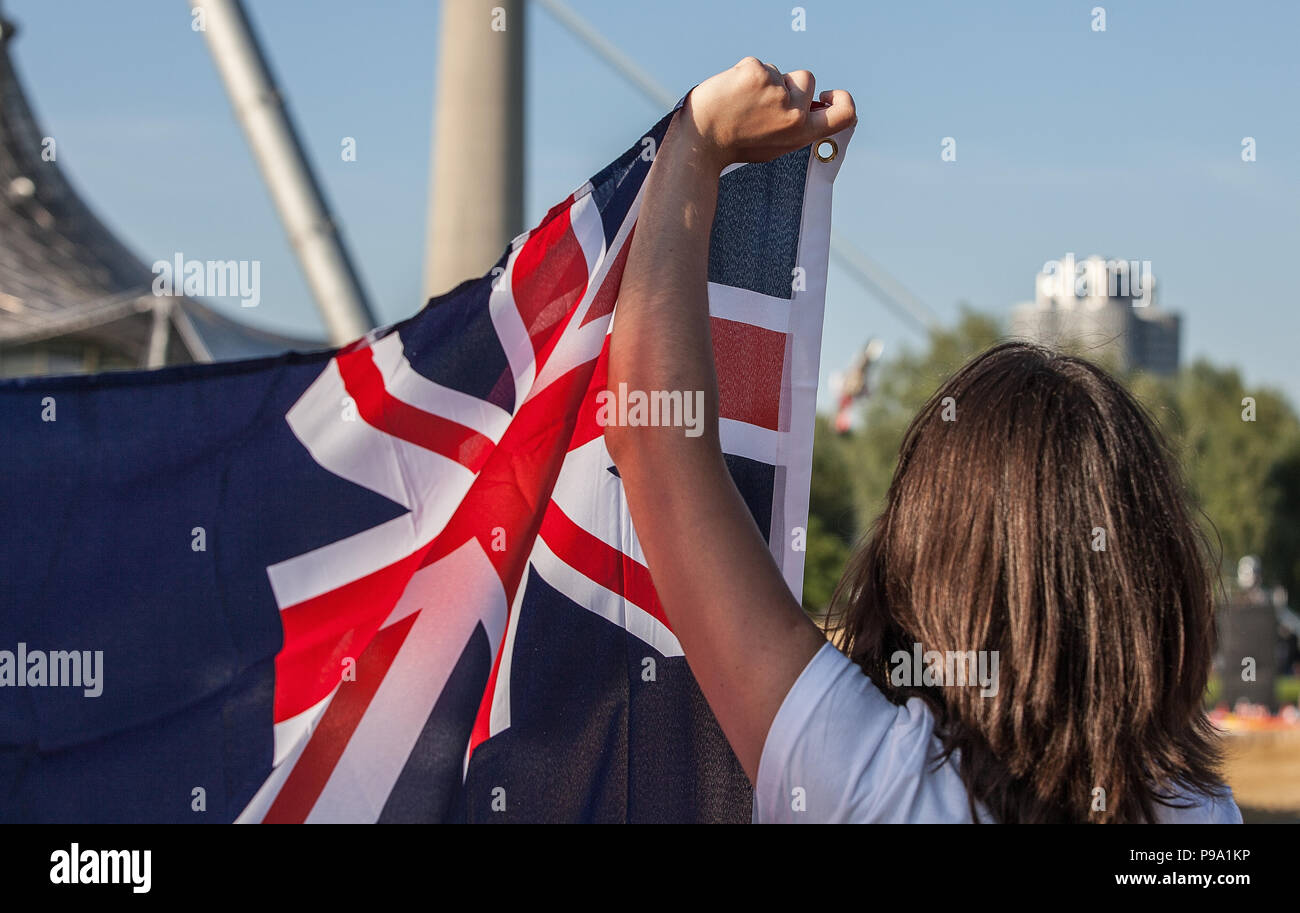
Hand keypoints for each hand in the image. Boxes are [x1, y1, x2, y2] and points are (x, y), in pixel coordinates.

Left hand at [682, 57, 856, 171]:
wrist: (700, 141)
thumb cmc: (736, 143)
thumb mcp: (776, 145)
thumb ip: (798, 126)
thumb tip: (817, 105)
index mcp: (801, 133)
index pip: (844, 113)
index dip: (841, 99)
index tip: (826, 95)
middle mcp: (794, 112)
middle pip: (806, 79)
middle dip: (787, 85)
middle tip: (760, 104)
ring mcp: (776, 91)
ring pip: (779, 72)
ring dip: (763, 82)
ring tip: (741, 103)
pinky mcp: (756, 73)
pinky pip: (758, 65)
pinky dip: (744, 75)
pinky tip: (731, 93)